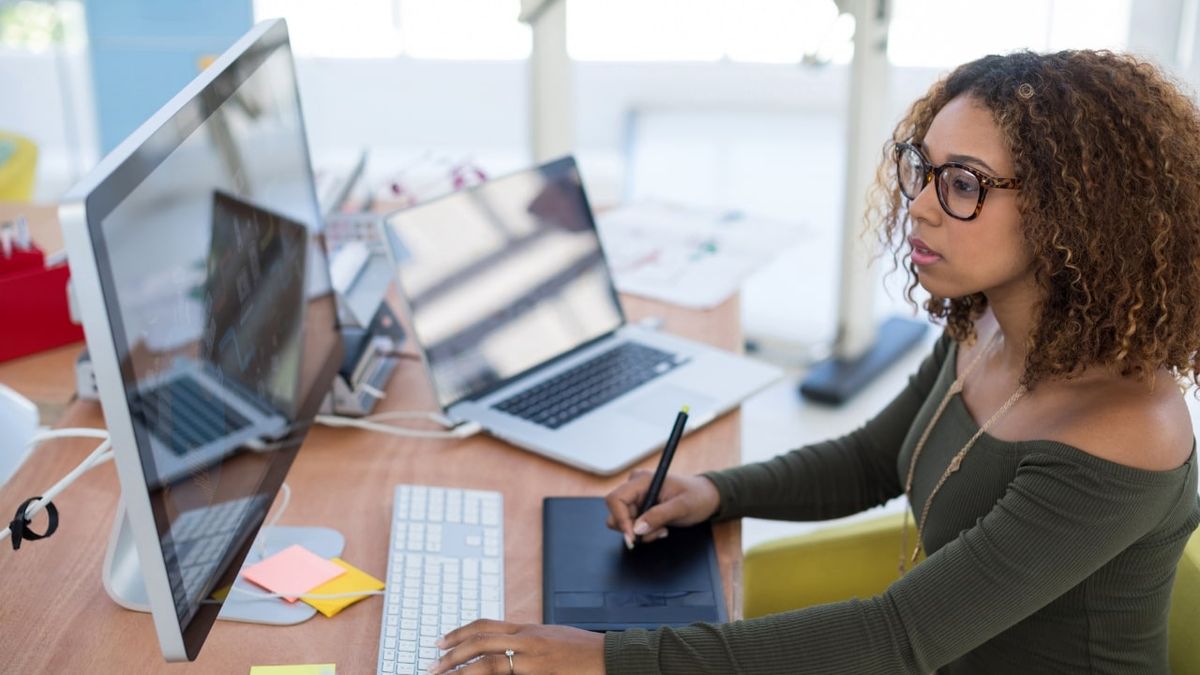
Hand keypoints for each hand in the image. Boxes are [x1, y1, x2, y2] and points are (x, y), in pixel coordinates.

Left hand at [430, 619, 603, 673]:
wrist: (612, 657)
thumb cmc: (585, 651)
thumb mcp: (552, 639)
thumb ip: (529, 641)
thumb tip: (509, 646)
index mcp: (527, 629)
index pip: (484, 626)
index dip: (458, 633)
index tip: (440, 642)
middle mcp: (526, 639)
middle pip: (478, 642)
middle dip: (451, 655)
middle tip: (432, 665)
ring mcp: (533, 658)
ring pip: (487, 663)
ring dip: (460, 672)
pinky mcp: (541, 674)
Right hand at [605, 469, 720, 547]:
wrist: (706, 497)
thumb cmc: (697, 496)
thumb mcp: (682, 507)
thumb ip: (659, 516)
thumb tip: (637, 529)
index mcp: (642, 479)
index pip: (615, 499)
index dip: (620, 519)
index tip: (632, 537)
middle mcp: (635, 486)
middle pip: (616, 512)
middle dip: (633, 528)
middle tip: (657, 531)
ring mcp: (636, 497)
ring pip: (623, 522)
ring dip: (641, 532)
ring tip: (662, 529)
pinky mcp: (639, 507)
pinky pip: (632, 525)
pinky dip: (644, 531)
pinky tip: (661, 527)